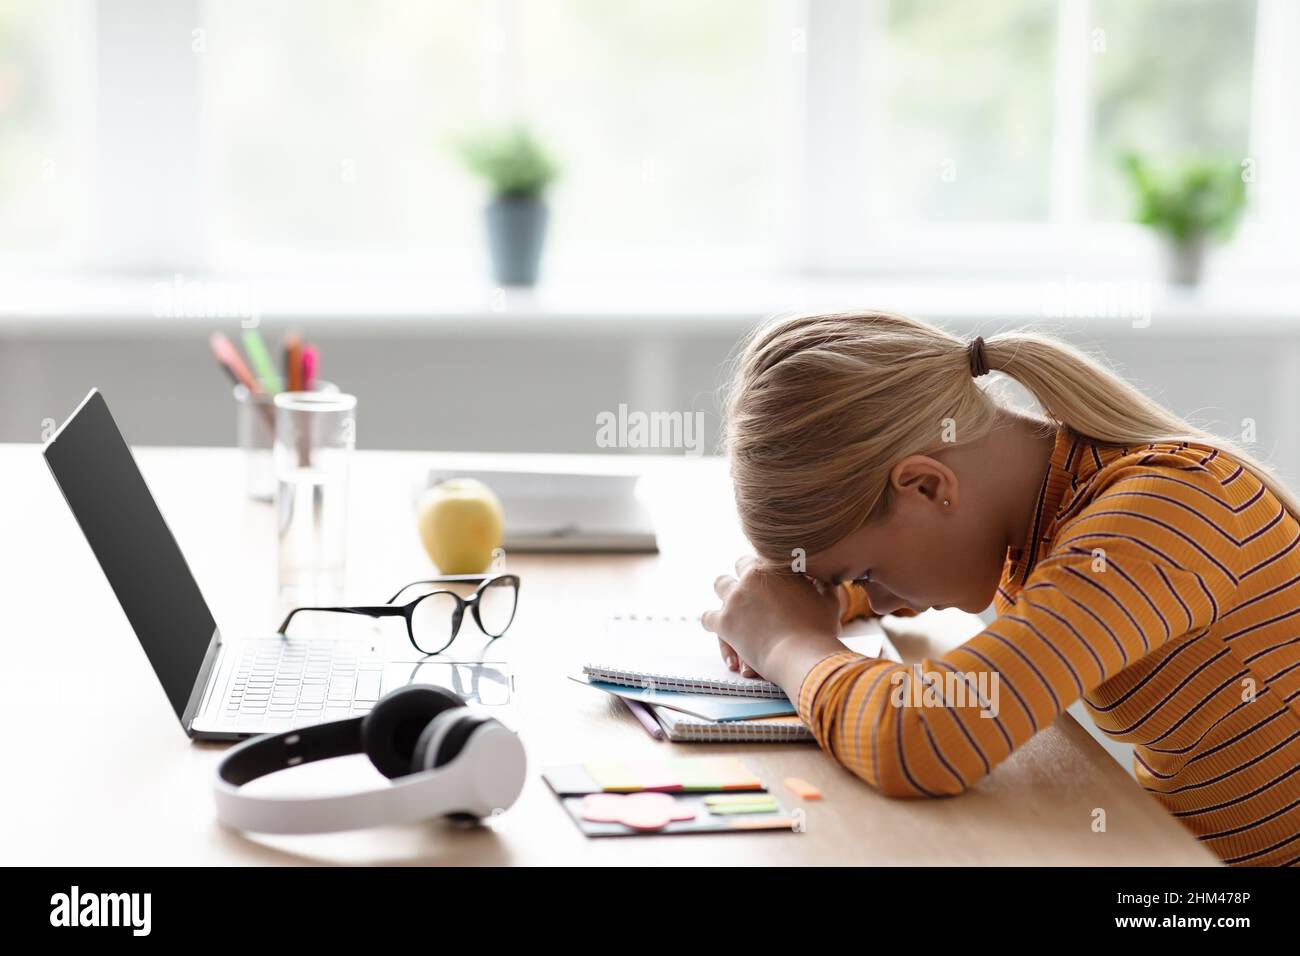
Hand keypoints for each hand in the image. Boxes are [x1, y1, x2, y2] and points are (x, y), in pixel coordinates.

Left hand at [700, 556, 844, 696]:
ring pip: (720, 584)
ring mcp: (735, 598)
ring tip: (733, 603)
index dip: (768, 567)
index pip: (765, 556)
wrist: (802, 655)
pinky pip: (707, 617)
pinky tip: (718, 625)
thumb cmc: (820, 629)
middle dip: (746, 575)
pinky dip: (712, 621)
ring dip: (726, 592)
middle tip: (752, 589)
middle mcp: (751, 577)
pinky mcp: (724, 621)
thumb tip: (827, 579)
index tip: (772, 577)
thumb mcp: (829, 601)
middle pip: (741, 565)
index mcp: (775, 567)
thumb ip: (825, 585)